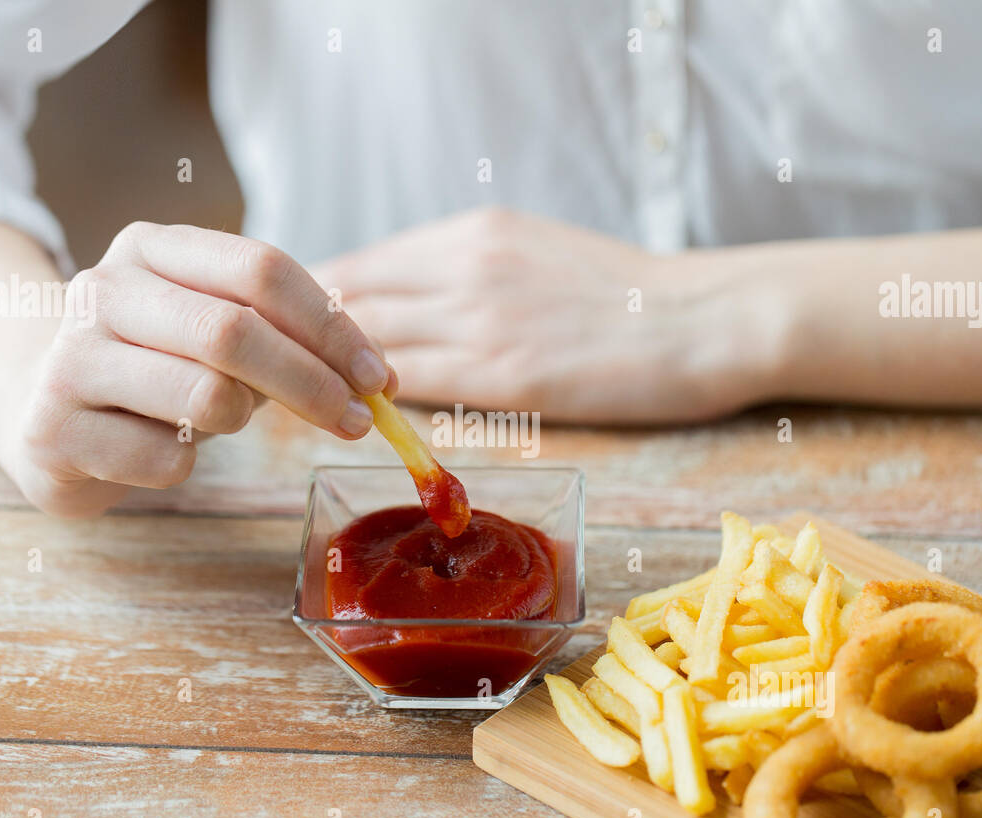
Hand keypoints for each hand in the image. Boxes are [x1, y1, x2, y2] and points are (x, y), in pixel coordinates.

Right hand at [9, 222, 390, 516]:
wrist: (42, 413)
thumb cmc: (157, 371)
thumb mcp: (219, 335)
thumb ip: (293, 341)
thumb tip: (380, 378)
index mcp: (151, 247)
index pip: (261, 269)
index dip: (332, 326)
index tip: (378, 376)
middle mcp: (103, 289)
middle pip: (237, 330)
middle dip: (313, 383)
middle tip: (356, 420)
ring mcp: (70, 358)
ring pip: (205, 396)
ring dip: (241, 421)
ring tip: (222, 419)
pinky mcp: (53, 430)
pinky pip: (165, 461)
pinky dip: (185, 465)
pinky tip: (157, 450)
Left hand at [311, 207, 782, 422]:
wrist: (703, 318)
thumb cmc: (625, 294)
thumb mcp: (534, 252)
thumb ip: (467, 272)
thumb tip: (410, 306)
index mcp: (471, 234)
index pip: (359, 266)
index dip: (312, 307)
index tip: (293, 340)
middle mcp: (464, 268)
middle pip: (346, 302)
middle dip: (302, 343)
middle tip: (278, 378)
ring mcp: (482, 320)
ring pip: (369, 345)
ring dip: (329, 377)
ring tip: (304, 404)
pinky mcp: (506, 376)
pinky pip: (415, 387)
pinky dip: (377, 403)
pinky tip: (360, 420)